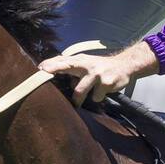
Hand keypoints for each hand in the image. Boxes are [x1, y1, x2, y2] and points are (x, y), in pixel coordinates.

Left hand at [39, 42, 158, 105]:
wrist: (125, 65)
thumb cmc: (101, 67)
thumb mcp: (87, 64)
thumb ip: (73, 70)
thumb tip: (60, 79)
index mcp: (80, 60)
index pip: (63, 60)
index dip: (51, 64)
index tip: (40, 68)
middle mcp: (87, 64)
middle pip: (68, 65)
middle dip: (55, 68)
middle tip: (43, 71)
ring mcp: (96, 73)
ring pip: (80, 90)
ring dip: (77, 100)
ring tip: (77, 103)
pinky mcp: (106, 83)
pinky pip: (95, 97)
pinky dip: (97, 97)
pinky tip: (103, 91)